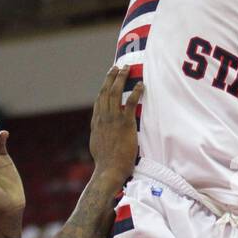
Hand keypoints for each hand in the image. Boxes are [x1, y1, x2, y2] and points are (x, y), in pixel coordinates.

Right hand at [89, 67, 143, 185]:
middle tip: (117, 67)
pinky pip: (131, 103)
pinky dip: (135, 92)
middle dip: (111, 77)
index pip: (99, 100)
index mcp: (96, 123)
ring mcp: (113, 120)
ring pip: (115, 93)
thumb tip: (99, 133)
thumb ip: (99, 135)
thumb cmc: (106, 163)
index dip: (104, 88)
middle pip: (106, 92)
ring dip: (121, 78)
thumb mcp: (97, 146)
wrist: (109, 170)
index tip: (108, 79)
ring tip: (126, 69)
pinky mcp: (125, 124)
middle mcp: (103, 118)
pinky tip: (140, 84)